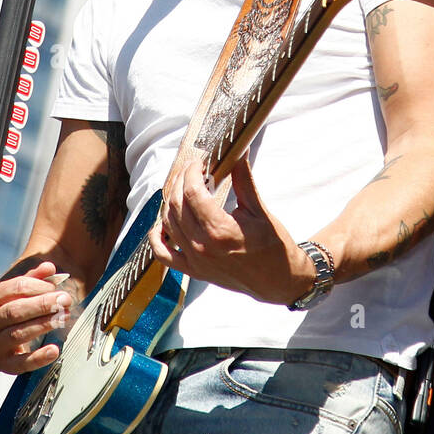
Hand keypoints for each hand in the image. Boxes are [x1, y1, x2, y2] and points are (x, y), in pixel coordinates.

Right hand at [0, 261, 73, 373]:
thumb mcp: (12, 293)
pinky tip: (54, 350)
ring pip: (18, 333)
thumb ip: (32, 279)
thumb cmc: (5, 312)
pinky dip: (38, 358)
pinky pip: (21, 362)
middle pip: (16, 310)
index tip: (56, 286)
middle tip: (65, 300)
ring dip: (44, 325)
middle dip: (42, 304)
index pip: (15, 288)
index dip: (38, 286)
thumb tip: (50, 267)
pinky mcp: (3, 364)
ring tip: (64, 317)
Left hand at [148, 158, 310, 305]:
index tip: (198, 163)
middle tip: (190, 171)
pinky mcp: (193, 271)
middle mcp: (203, 246)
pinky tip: (161, 223)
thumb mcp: (259, 210)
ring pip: (168, 224)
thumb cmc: (272, 246)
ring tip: (181, 188)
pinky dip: (157, 237)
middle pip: (177, 206)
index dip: (191, 173)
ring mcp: (195, 260)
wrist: (277, 280)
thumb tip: (238, 152)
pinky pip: (164, 254)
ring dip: (170, 202)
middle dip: (180, 182)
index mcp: (220, 230)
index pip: (193, 193)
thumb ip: (244, 180)